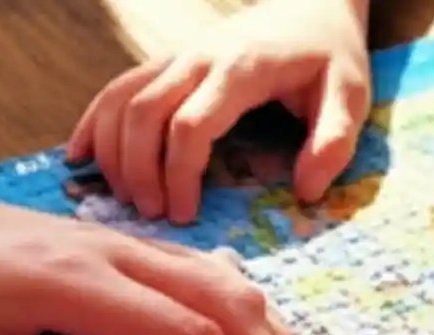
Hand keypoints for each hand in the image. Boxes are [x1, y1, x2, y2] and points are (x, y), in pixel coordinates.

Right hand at [67, 0, 371, 223]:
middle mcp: (198, 58)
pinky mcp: (167, 62)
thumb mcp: (351, 96)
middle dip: (139, 169)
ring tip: (125, 199)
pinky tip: (82, 157)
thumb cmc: (331, 56)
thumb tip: (307, 192)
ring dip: (113, 151)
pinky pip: (117, 88)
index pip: (191, 124)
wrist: (310, 5)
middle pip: (144, 113)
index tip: (184, 214)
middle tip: (151, 216)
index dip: (179, 173)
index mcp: (241, 70)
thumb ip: (334, 143)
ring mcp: (177, 56)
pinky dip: (94, 122)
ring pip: (121, 98)